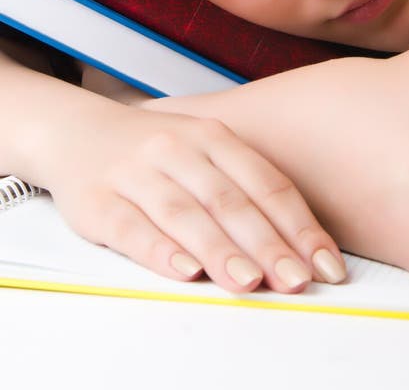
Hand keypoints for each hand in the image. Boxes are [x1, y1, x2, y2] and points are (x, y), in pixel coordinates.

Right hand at [41, 96, 345, 292]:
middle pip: (230, 200)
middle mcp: (177, 149)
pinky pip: (131, 226)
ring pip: (184, 213)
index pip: (266, 183)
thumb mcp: (204, 151)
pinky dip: (159, 250)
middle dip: (267, 243)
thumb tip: (298, 246)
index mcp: (213, 136)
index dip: (299, 225)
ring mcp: (136, 172)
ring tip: (249, 281)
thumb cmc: (156, 152)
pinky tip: (185, 270)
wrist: (78, 132)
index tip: (325, 264)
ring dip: (219, 249)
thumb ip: (245, 190)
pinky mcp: (97, 199)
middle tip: (296, 280)